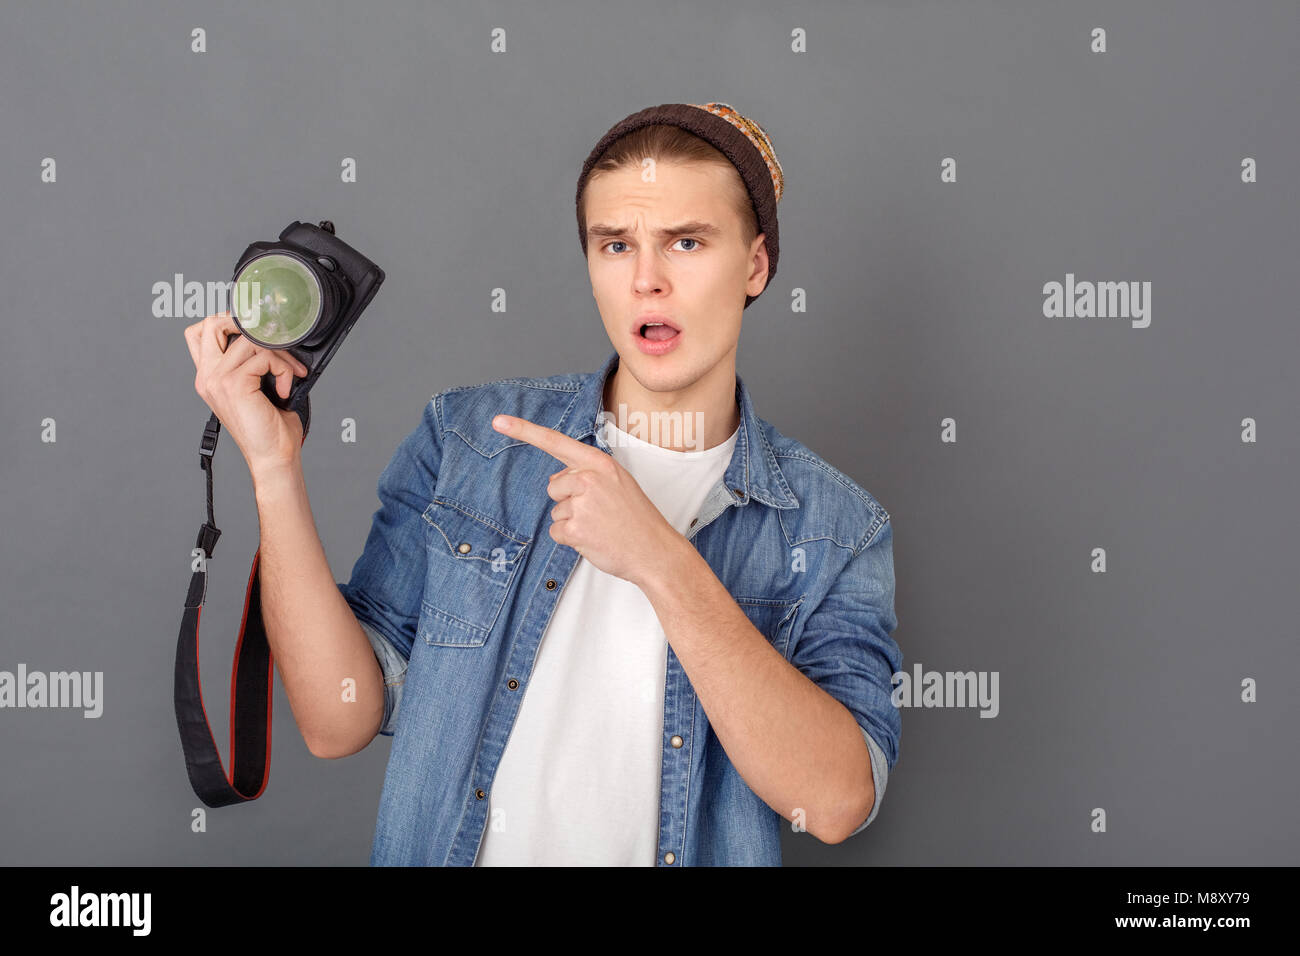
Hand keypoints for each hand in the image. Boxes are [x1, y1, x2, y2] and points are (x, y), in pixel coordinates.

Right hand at [184, 312, 310, 475]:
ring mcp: (217, 379)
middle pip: (213, 323)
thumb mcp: (256, 388)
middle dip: (247, 324)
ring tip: (288, 375)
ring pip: (250, 339)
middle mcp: (207, 376)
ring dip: (280, 353)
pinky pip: (264, 356)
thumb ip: (252, 362)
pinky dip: (283, 369)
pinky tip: (284, 388)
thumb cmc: (269, 428)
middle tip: (272, 342)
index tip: (258, 334)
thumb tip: (273, 335)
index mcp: (208, 377)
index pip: (199, 332)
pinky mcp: (234, 384)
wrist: (273, 457)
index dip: (227, 322)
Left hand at [493, 413, 683, 586]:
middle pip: (554, 487)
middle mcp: (589, 478)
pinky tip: (594, 539)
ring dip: (573, 523)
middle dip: (569, 501)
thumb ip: (586, 475)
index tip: (499, 421)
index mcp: (599, 463)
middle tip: (600, 513)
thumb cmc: (637, 519)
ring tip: (601, 527)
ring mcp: (581, 504)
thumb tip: (555, 481)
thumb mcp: (617, 483)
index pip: (555, 442)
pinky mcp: (575, 529)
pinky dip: (571, 539)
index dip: (524, 431)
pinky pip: (557, 532)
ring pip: (556, 512)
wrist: (655, 551)